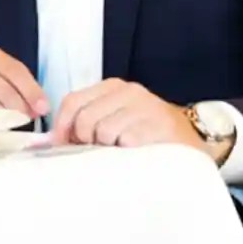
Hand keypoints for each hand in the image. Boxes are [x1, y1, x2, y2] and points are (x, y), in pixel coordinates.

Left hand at [51, 79, 220, 159]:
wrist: (193, 140)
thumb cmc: (147, 133)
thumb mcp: (116, 120)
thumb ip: (85, 124)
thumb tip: (49, 142)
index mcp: (113, 88)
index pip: (73, 101)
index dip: (62, 127)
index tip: (63, 146)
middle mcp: (129, 92)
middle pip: (85, 119)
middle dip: (86, 142)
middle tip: (99, 153)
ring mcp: (146, 107)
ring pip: (104, 131)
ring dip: (108, 149)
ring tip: (122, 153)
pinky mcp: (160, 125)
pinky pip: (127, 142)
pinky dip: (126, 154)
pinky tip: (136, 155)